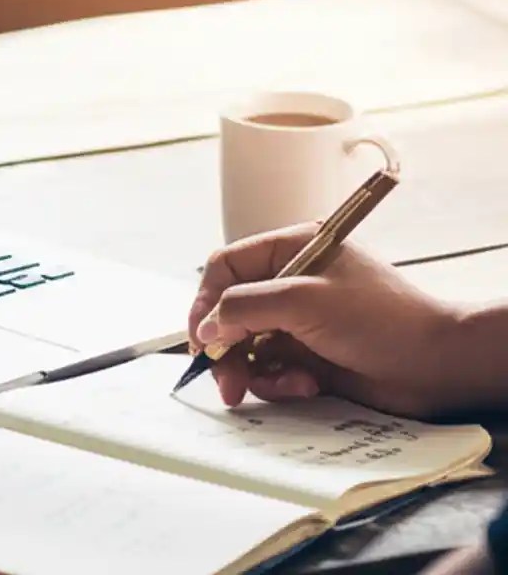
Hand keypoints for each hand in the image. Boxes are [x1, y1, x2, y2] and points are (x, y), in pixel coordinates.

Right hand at [187, 223, 468, 417]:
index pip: (227, 267)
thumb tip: (207, 326)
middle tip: (226, 379)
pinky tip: (306, 387)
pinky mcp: (307, 356)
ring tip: (280, 386)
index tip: (201, 337)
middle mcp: (290, 283)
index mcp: (292, 250)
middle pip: (229, 312)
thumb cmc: (382, 319)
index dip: (205, 300)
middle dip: (227, 347)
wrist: (436, 365)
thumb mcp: (306, 300)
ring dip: (254, 371)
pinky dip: (280, 384)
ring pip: (245, 347)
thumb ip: (246, 307)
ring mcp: (298, 321)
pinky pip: (269, 371)